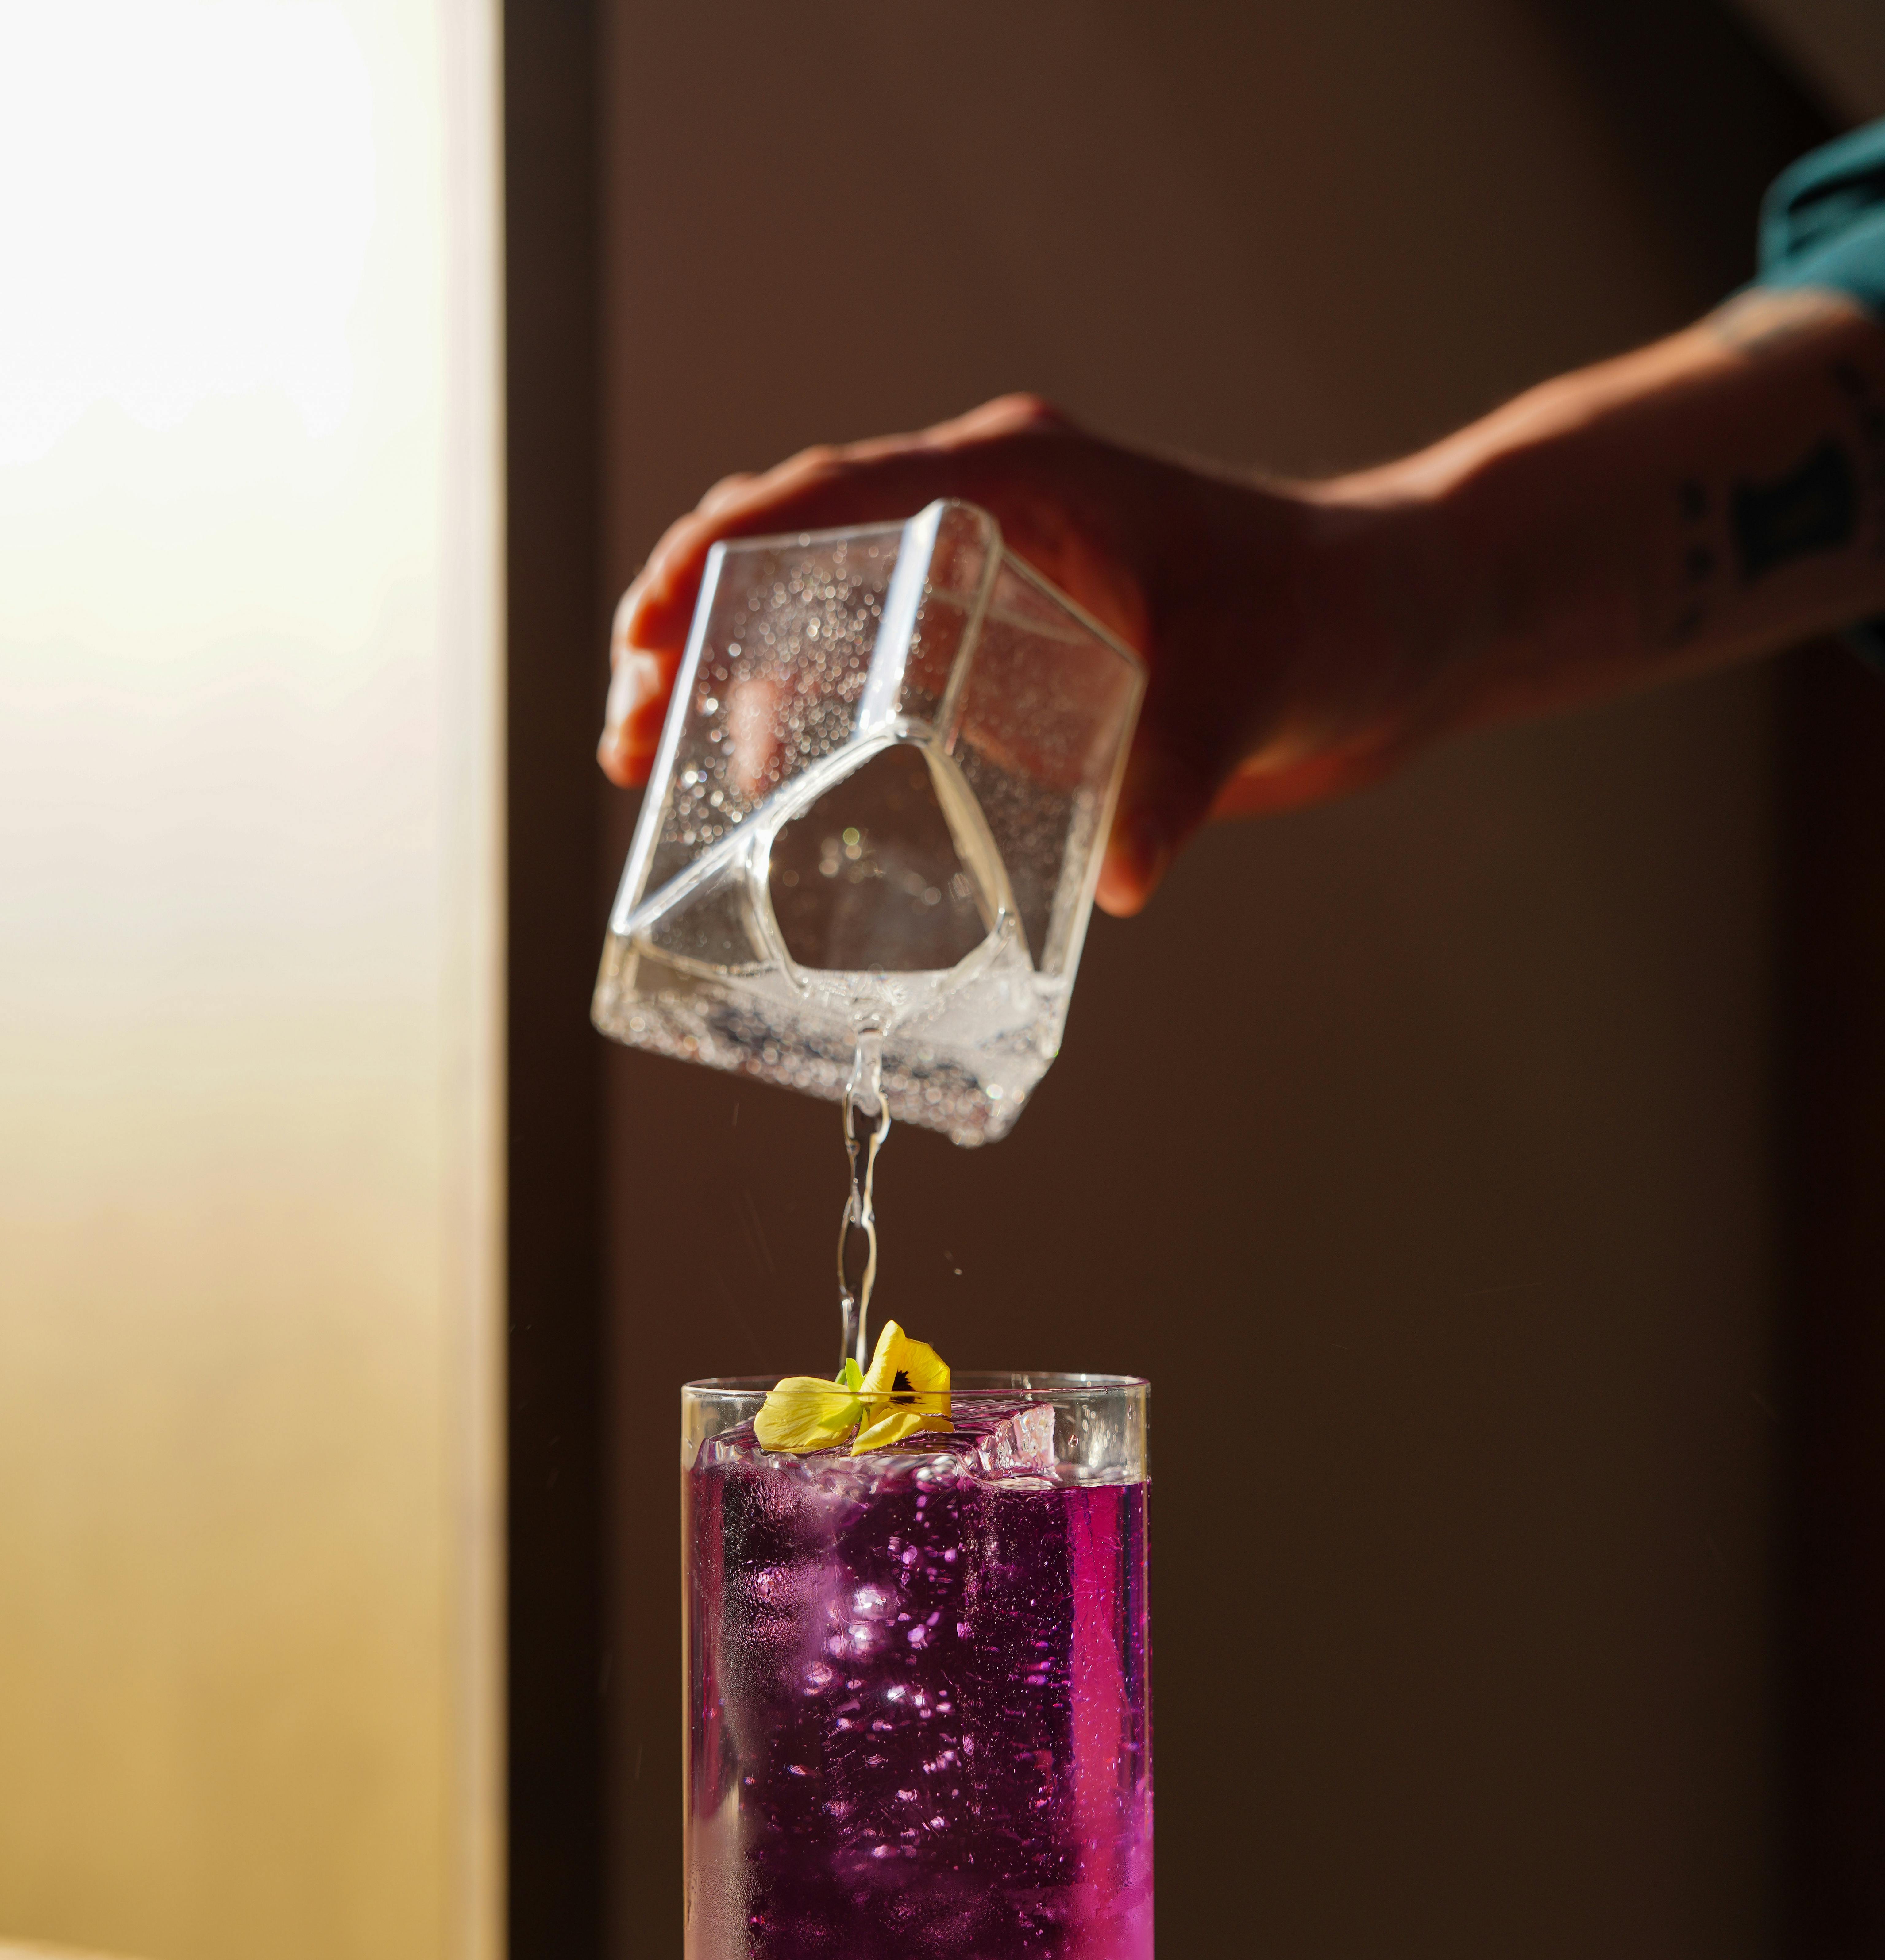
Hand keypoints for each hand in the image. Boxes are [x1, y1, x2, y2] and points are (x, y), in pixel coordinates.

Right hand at [598, 396, 1440, 912]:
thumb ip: (1183, 777)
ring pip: (819, 612)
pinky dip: (814, 723)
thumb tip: (1120, 883)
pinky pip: (876, 670)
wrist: (1392, 627)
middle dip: (689, 632)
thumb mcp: (1254, 690)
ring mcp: (988, 581)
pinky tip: (779, 799)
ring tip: (671, 780)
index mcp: (1018, 480)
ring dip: (736, 686)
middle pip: (791, 550)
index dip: (715, 561)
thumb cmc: (1331, 619)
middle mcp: (985, 514)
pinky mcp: (1004, 649)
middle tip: (628, 743)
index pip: (826, 497)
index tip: (644, 644)